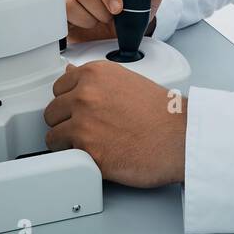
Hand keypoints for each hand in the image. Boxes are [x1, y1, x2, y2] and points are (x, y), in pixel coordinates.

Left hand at [43, 61, 186, 186]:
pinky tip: (93, 157)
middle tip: (87, 130)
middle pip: (52, 111)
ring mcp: (83, 122)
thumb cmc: (163, 114)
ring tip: (91, 145)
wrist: (181, 138)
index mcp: (95, 74)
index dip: (69, 103)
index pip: (59, 87)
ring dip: (67, 142)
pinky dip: (75, 159)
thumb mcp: (127, 81)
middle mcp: (85, 94)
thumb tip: (71, 73)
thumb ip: (96, 81)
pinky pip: (63, 156)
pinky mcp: (86, 150)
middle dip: (65, 122)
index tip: (78, 111)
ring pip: (52, 135)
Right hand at [58, 0, 169, 44]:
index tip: (118, 8)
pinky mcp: (53, 4)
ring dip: (90, 18)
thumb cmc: (127, 5)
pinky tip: (87, 21)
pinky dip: (78, 23)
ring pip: (68, 3)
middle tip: (111, 16)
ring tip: (99, 18)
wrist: (114, 26)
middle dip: (101, 9)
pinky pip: (59, 14)